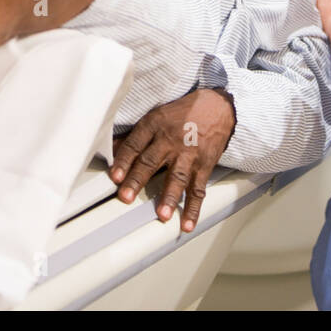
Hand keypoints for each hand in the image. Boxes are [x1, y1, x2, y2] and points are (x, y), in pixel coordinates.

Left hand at [109, 87, 235, 232]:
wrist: (218, 107)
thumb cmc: (183, 113)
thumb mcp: (156, 116)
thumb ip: (135, 136)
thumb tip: (112, 150)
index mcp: (155, 125)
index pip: (135, 144)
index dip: (123, 160)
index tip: (114, 176)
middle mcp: (171, 140)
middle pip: (151, 161)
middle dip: (138, 180)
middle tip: (127, 196)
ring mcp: (189, 154)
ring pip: (177, 177)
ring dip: (169, 197)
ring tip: (162, 215)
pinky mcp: (204, 165)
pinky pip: (198, 189)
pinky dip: (193, 208)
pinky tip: (187, 223)